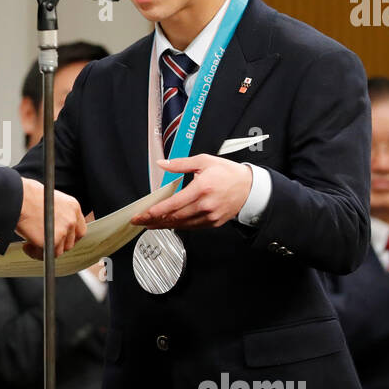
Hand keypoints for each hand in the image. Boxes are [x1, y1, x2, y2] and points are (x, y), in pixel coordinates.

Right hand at [17, 178, 86, 258]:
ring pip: (58, 251)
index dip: (69, 236)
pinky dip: (36, 253)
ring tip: (31, 242)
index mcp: (73, 207)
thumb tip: (54, 225)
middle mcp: (71, 219)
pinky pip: (45, 255)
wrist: (16, 198)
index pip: (79, 229)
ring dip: (45, 250)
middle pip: (70, 242)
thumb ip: (58, 213)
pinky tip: (27, 245)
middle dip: (57, 245)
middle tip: (44, 241)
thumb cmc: (27, 196)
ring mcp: (62, 232)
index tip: (60, 239)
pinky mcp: (51, 242)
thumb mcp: (50, 200)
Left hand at [132, 155, 252, 228]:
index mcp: (201, 189)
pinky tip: (167, 224)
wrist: (249, 188)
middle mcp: (205, 205)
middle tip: (139, 221)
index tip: (143, 214)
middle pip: (174, 217)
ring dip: (163, 225)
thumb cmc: (228, 173)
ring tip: (149, 224)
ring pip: (181, 224)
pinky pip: (191, 227)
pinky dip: (177, 226)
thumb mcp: (204, 161)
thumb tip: (162, 164)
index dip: (156, 211)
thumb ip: (180, 164)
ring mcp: (209, 216)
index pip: (173, 204)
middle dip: (154, 220)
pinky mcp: (213, 223)